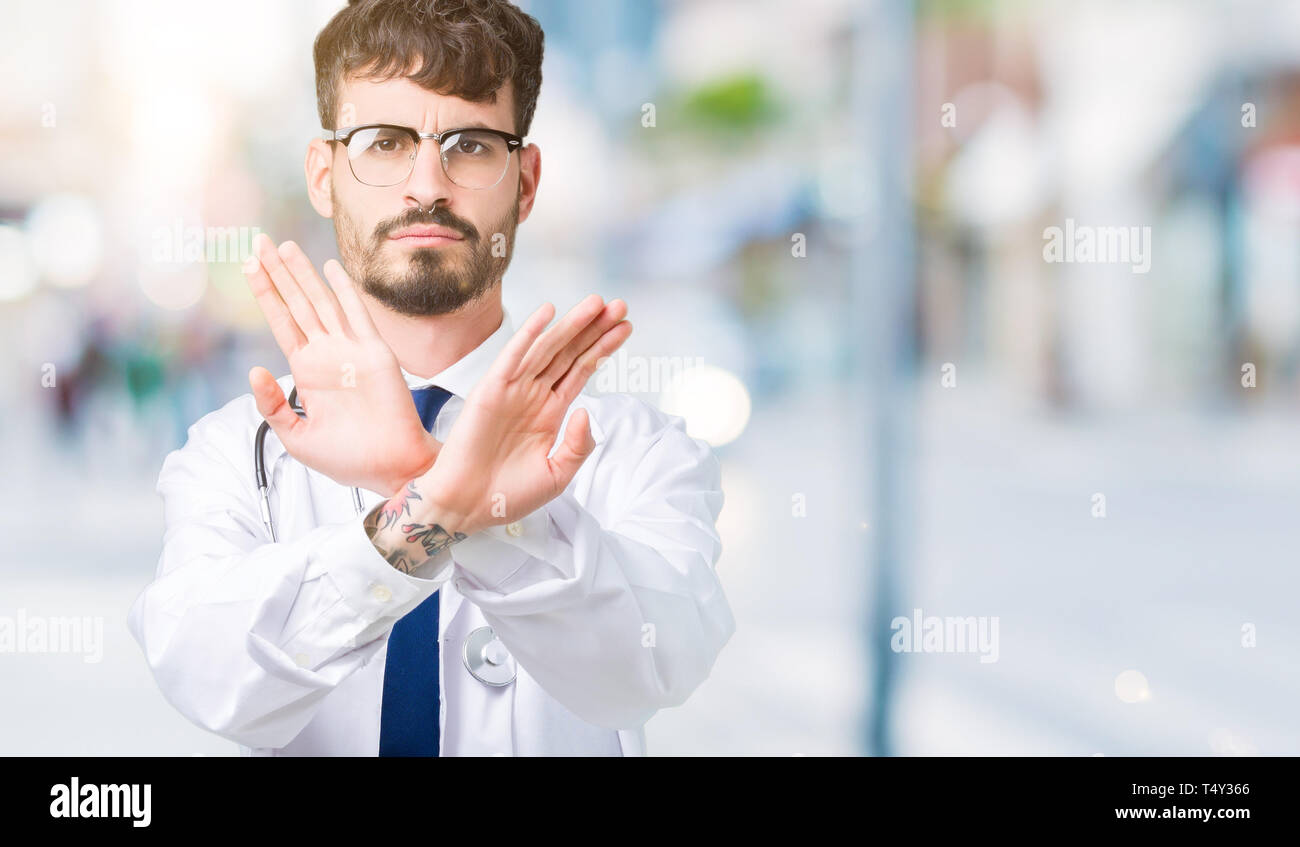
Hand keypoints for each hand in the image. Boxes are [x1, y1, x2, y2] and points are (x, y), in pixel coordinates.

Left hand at [243, 234, 435, 496]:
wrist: (389, 468)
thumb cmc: (349, 459)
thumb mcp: (296, 437)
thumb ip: (273, 406)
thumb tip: (254, 370)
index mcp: (307, 372)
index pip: (281, 322)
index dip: (265, 293)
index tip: (249, 266)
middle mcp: (327, 355)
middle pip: (297, 304)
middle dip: (277, 273)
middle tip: (259, 242)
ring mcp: (350, 351)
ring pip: (321, 302)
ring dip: (303, 274)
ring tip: (283, 247)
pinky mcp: (374, 353)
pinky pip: (357, 314)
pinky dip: (344, 290)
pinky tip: (330, 268)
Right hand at [410, 295, 631, 535]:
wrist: (468, 508)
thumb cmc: (508, 495)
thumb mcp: (557, 475)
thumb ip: (578, 446)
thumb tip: (588, 411)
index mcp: (550, 412)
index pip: (582, 370)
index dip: (603, 348)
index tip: (626, 327)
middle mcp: (533, 395)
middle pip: (570, 353)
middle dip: (595, 329)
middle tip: (620, 305)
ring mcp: (512, 390)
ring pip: (548, 349)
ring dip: (572, 325)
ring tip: (597, 303)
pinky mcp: (490, 390)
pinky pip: (513, 356)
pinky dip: (529, 333)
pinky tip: (548, 313)